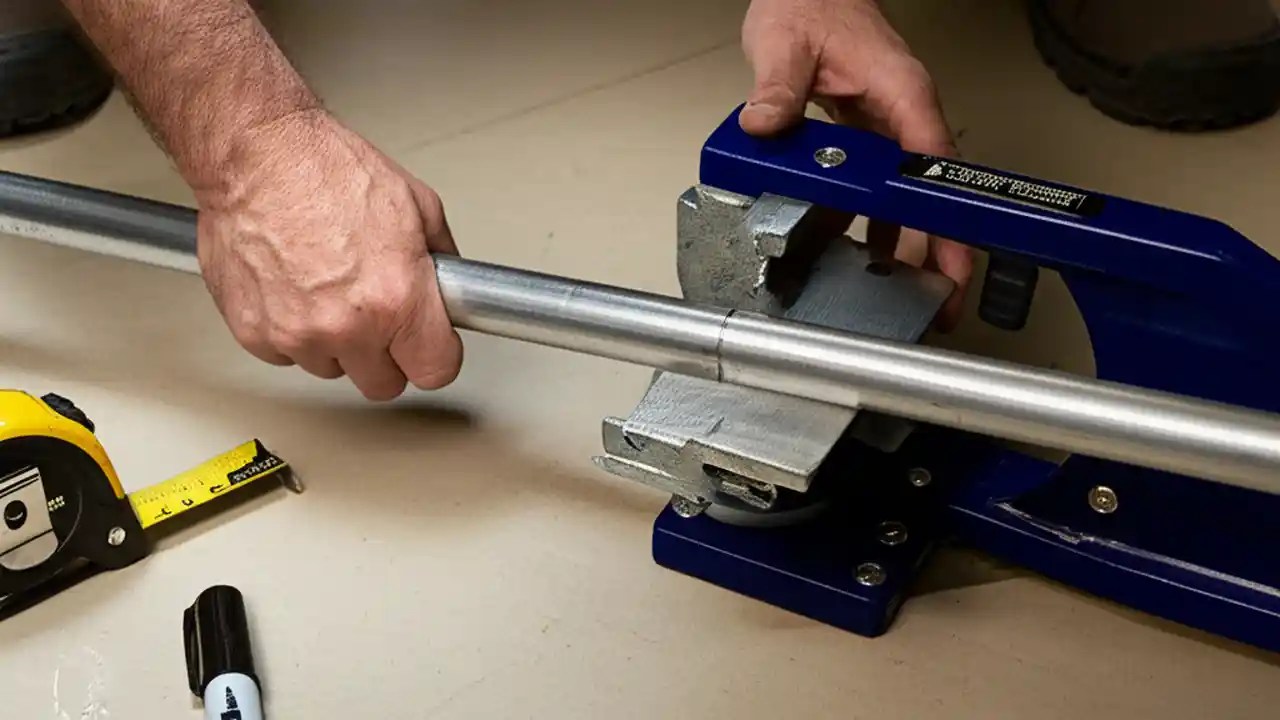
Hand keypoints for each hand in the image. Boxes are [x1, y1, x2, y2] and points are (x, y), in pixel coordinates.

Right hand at [194, 109, 462, 399]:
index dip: (435, 355)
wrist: (258, 156)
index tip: (429, 345)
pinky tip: (296, 289)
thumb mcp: (419, 205)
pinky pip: (286, 354)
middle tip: (380, 316)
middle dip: (386, 355)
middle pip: (383, 384)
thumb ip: (442, 259)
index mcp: (396, 300)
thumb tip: (450, 286)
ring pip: (332, 369)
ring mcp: (297, 335)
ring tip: (330, 289)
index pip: (435, 371)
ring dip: (336, 343)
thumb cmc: (328, 170)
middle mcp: (347, 326)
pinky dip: (293, 330)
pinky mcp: (255, 334)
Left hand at [739, 0, 973, 330]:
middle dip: (941, 251)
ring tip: (904, 300)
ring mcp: (888, 132)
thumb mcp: (787, 45)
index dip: (945, 217)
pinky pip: (876, 193)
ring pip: (907, 200)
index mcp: (902, 92)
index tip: (953, 259)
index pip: (933, 164)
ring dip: (906, 247)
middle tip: (941, 305)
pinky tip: (862, 258)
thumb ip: (778, 87)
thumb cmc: (813, 5)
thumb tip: (765, 124)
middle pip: (931, 195)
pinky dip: (872, 226)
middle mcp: (904, 116)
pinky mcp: (867, 143)